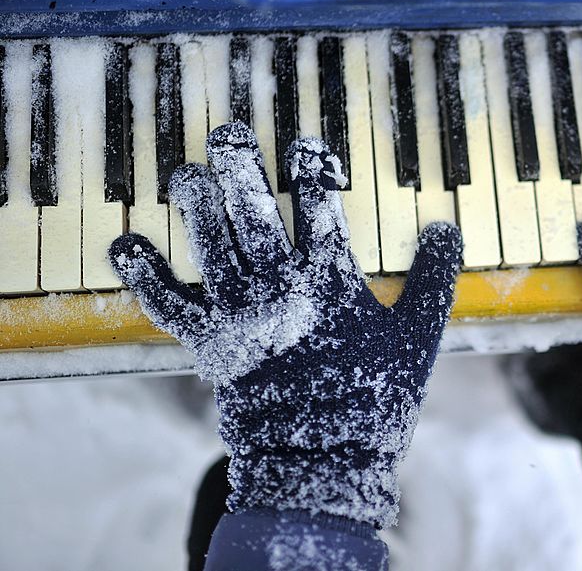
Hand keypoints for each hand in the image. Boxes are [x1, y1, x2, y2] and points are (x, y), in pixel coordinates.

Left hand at [109, 123, 462, 527]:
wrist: (323, 458)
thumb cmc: (375, 397)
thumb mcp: (418, 338)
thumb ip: (433, 281)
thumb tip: (445, 230)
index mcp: (330, 281)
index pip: (319, 208)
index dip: (312, 170)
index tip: (306, 146)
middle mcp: (279, 288)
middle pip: (254, 215)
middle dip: (240, 169)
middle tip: (227, 133)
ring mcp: (240, 314)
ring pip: (211, 246)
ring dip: (196, 206)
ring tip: (187, 173)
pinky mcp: (210, 343)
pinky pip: (170, 304)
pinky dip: (145, 275)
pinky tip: (125, 245)